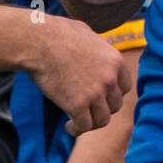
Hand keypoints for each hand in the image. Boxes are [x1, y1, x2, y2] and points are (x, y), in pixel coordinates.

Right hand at [27, 17, 131, 135]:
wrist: (38, 42)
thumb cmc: (57, 33)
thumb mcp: (87, 34)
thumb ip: (97, 48)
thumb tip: (97, 51)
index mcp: (115, 61)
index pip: (125, 87)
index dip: (112, 94)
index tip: (101, 97)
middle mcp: (109, 78)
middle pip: (115, 105)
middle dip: (101, 108)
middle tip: (87, 109)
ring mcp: (95, 93)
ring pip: (102, 120)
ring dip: (91, 122)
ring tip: (78, 121)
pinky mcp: (77, 105)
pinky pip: (84, 126)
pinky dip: (77, 129)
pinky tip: (69, 126)